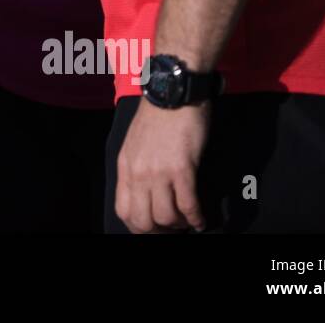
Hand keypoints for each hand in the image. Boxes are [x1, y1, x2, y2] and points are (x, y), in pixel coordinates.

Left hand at [114, 100, 209, 232]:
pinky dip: (196, 218)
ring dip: (179, 225)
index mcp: (125, 167)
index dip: (139, 227)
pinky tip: (201, 219)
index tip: (153, 229)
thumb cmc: (158, 116)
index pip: (123, 210)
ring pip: (165, 217)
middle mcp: (138, 172)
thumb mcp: (135, 143)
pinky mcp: (181, 168)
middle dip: (159, 231)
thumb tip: (146, 195)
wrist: (172, 92)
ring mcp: (159, 171)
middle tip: (173, 229)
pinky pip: (188, 205)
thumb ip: (137, 168)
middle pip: (142, 220)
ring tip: (188, 222)